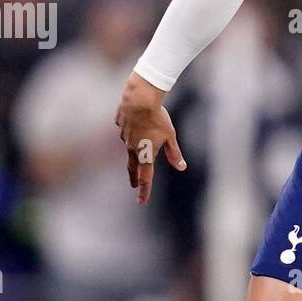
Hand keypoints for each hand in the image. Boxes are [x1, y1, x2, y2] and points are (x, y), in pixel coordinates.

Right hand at [114, 72, 185, 205]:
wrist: (139, 99)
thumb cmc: (157, 118)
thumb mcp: (170, 137)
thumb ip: (174, 154)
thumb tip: (181, 167)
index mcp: (145, 154)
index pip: (146, 178)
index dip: (144, 191)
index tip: (141, 201)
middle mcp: (132, 148)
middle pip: (132, 168)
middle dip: (134, 177)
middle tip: (134, 185)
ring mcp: (123, 137)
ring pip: (129, 146)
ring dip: (134, 148)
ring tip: (140, 142)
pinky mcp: (119, 125)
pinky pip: (125, 130)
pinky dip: (130, 130)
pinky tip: (134, 122)